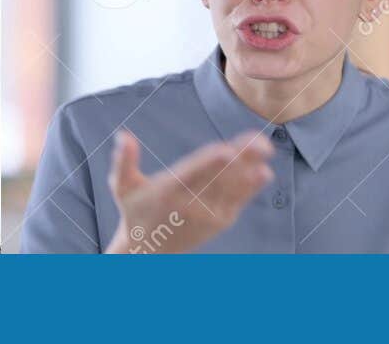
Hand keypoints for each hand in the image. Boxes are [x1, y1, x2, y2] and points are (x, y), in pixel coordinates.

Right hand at [103, 129, 272, 253]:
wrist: (147, 251)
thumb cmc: (134, 211)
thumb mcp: (122, 187)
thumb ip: (123, 161)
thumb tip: (123, 135)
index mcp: (167, 192)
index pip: (191, 175)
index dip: (209, 163)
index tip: (225, 150)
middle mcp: (189, 205)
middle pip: (219, 179)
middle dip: (241, 160)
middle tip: (261, 143)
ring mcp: (206, 215)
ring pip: (232, 189)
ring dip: (251, 169)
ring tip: (266, 150)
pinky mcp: (217, 222)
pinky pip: (237, 202)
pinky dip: (251, 188)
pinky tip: (264, 172)